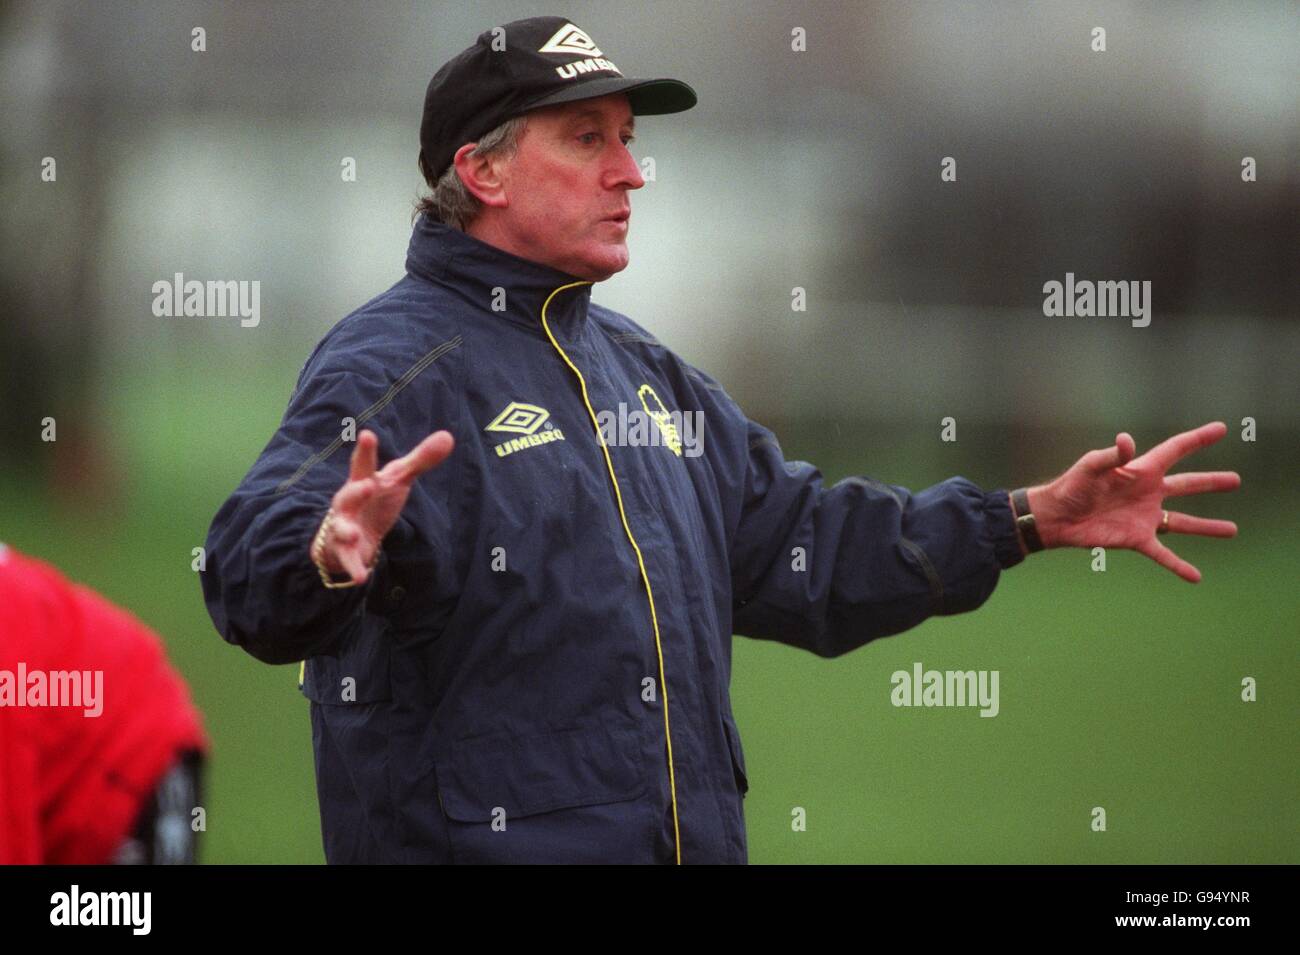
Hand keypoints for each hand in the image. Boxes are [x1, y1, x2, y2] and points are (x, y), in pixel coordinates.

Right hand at [311, 428, 454, 584]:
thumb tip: (448, 436)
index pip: (364, 464)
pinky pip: (348, 561)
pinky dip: (354, 569)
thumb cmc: (375, 499)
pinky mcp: (345, 551)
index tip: (367, 434)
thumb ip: (420, 459)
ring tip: (350, 534)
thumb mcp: (397, 479)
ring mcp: (344, 527)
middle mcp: (349, 503)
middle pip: (349, 495)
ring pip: (340, 528)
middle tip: (367, 485)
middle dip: (355, 491)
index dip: (365, 450)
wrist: (350, 535)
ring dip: (344, 531)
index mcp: (363, 481)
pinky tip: (361, 578)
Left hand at [1026, 421, 1239, 582]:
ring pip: (1182, 521)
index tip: (1221, 430)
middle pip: (1186, 485)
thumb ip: (1111, 456)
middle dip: (1210, 483)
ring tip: (1232, 530)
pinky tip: (1196, 576)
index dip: (1198, 439)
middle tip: (1236, 480)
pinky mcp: (1136, 539)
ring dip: (1206, 527)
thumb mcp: (1090, 467)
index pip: (1175, 450)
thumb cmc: (1071, 487)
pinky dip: (1178, 565)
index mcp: (1140, 470)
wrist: (1055, 517)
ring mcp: (1144, 517)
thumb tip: (1126, 440)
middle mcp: (1147, 493)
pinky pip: (1162, 553)